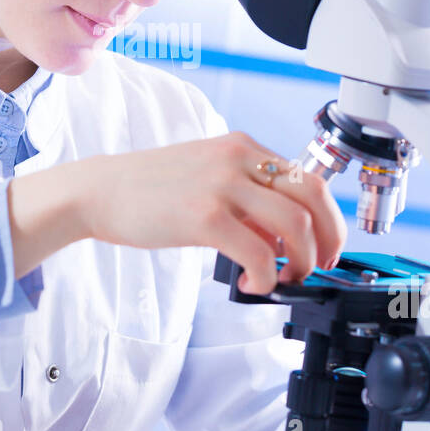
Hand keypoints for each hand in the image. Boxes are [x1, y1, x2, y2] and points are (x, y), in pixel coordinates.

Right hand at [79, 131, 347, 293]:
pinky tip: (253, 283)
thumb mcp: (207, 178)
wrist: (99, 191)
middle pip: (313, 198)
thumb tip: (281, 237)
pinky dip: (267, 276)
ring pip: (296, 225)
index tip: (328, 246)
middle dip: (327, 240)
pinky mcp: (204, 216)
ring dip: (302, 261)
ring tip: (284, 278)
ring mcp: (222, 185)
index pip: (310, 178)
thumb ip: (247, 200)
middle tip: (319, 267)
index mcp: (242, 148)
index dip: (330, 219)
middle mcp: (239, 159)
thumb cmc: (148, 189)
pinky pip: (260, 252)